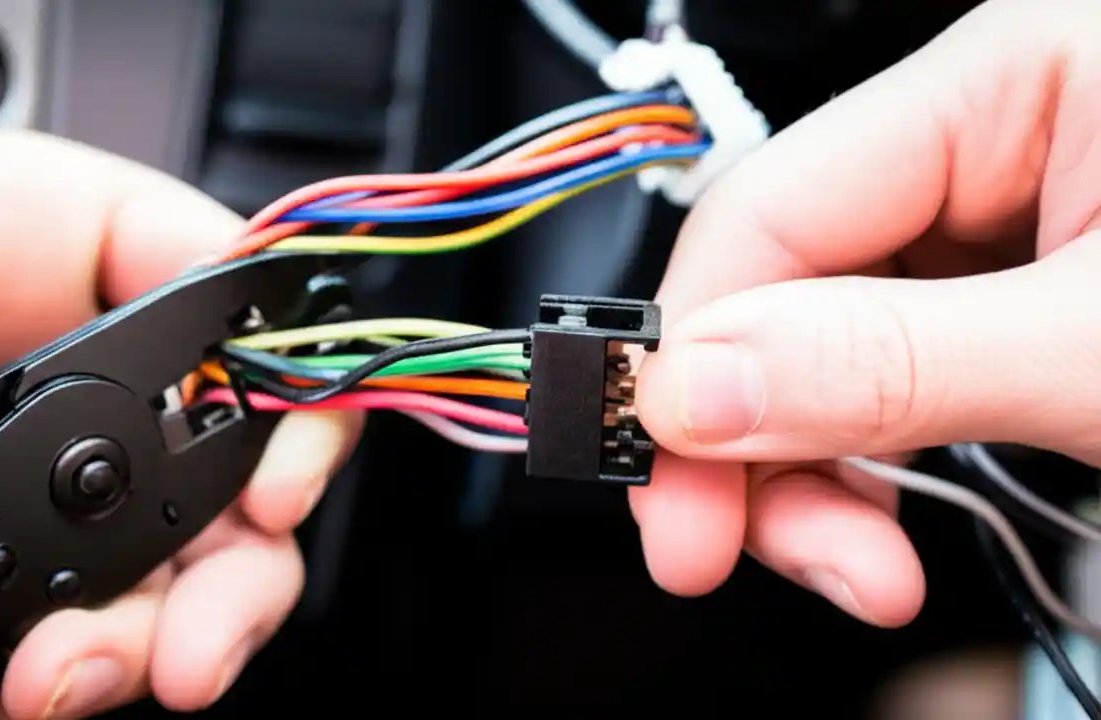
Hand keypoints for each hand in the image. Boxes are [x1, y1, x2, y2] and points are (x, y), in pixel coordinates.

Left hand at [0, 109, 360, 717]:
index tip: (281, 483)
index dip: (284, 399)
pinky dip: (49, 684)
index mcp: (25, 265)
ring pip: (132, 584)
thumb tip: (207, 320)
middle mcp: (15, 388)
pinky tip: (9, 693)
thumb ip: (74, 232)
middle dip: (232, 568)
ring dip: (140, 644)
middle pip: (202, 479)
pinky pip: (30, 648)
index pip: (217, 318)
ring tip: (69, 680)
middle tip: (201, 641)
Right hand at [631, 0, 1100, 626]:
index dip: (693, 353)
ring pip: (825, 345)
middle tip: (730, 548)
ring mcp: (1007, 216)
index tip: (661, 480)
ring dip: (813, 472)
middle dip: (753, 438)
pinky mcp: (1020, 293)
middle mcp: (1001, 130)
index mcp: (1023, 68)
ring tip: (857, 564)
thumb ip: (890, 364)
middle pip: (788, 287)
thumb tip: (697, 384)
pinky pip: (889, 373)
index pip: (774, 208)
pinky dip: (871, 465)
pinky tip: (887, 523)